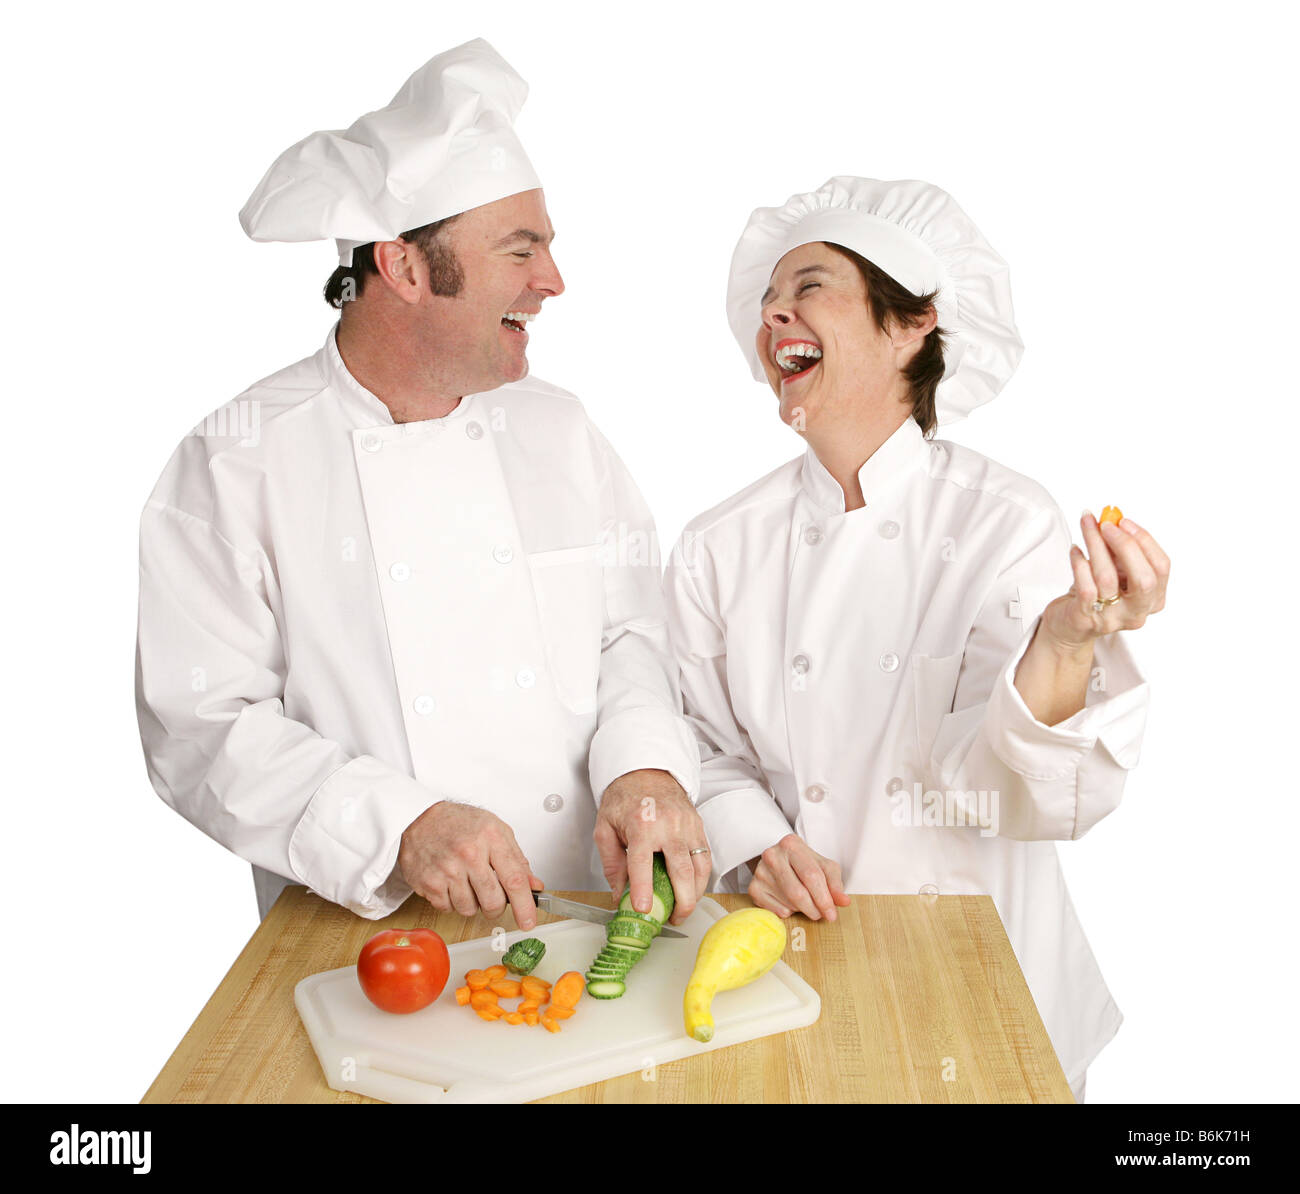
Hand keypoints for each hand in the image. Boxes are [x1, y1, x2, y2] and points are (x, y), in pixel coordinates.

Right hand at [398, 802, 542, 930]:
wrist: (420, 818)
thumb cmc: (460, 823)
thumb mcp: (496, 830)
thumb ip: (517, 859)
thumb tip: (533, 886)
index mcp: (490, 838)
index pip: (514, 879)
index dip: (524, 905)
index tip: (529, 920)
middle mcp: (468, 854)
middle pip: (493, 901)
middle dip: (496, 906)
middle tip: (492, 895)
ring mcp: (447, 870)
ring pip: (470, 909)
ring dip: (472, 902)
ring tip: (466, 881)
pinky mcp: (429, 883)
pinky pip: (448, 909)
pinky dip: (452, 901)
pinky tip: (450, 882)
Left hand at [594, 769, 709, 924]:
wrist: (647, 772)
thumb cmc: (625, 798)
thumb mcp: (605, 828)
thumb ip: (611, 863)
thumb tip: (618, 895)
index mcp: (641, 823)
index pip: (642, 862)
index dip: (643, 888)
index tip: (643, 909)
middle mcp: (669, 825)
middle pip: (681, 870)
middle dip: (681, 901)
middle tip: (674, 919)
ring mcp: (688, 825)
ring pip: (700, 867)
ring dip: (695, 893)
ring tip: (683, 910)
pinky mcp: (699, 827)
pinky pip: (706, 858)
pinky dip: (702, 878)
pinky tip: (693, 890)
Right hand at [748, 834, 850, 921]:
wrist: (779, 859)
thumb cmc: (804, 863)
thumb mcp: (823, 866)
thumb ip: (835, 883)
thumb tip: (843, 901)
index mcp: (791, 844)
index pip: (811, 876)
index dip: (824, 899)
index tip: (832, 914)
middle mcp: (772, 855)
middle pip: (798, 893)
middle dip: (814, 909)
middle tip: (821, 914)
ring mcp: (760, 872)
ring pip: (788, 904)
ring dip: (802, 910)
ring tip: (805, 902)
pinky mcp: (753, 888)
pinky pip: (777, 911)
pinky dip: (789, 912)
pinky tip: (790, 902)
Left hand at [1039, 512, 1170, 650]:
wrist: (1070, 626)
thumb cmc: (1097, 594)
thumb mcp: (1115, 571)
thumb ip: (1120, 549)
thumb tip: (1114, 519)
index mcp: (1154, 599)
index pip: (1161, 567)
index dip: (1145, 541)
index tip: (1123, 521)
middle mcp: (1137, 612)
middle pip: (1144, 579)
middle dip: (1126, 545)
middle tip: (1106, 525)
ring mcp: (1112, 618)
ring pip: (1108, 578)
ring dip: (1096, 545)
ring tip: (1087, 525)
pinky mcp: (1086, 618)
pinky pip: (1085, 587)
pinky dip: (1079, 563)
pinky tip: (1075, 549)